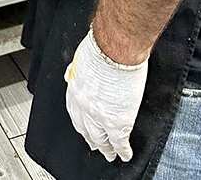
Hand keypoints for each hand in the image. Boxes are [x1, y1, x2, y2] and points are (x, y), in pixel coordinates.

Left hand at [65, 27, 147, 162]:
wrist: (114, 48)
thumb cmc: (100, 47)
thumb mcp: (81, 58)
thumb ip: (78, 69)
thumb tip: (76, 71)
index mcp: (75, 89)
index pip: (75, 112)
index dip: (80, 122)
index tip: (84, 127)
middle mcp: (83, 106)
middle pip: (86, 129)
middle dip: (91, 138)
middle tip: (95, 145)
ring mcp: (99, 116)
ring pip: (102, 140)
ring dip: (106, 149)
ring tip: (110, 154)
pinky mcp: (116, 122)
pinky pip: (119, 142)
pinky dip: (123, 150)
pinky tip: (125, 154)